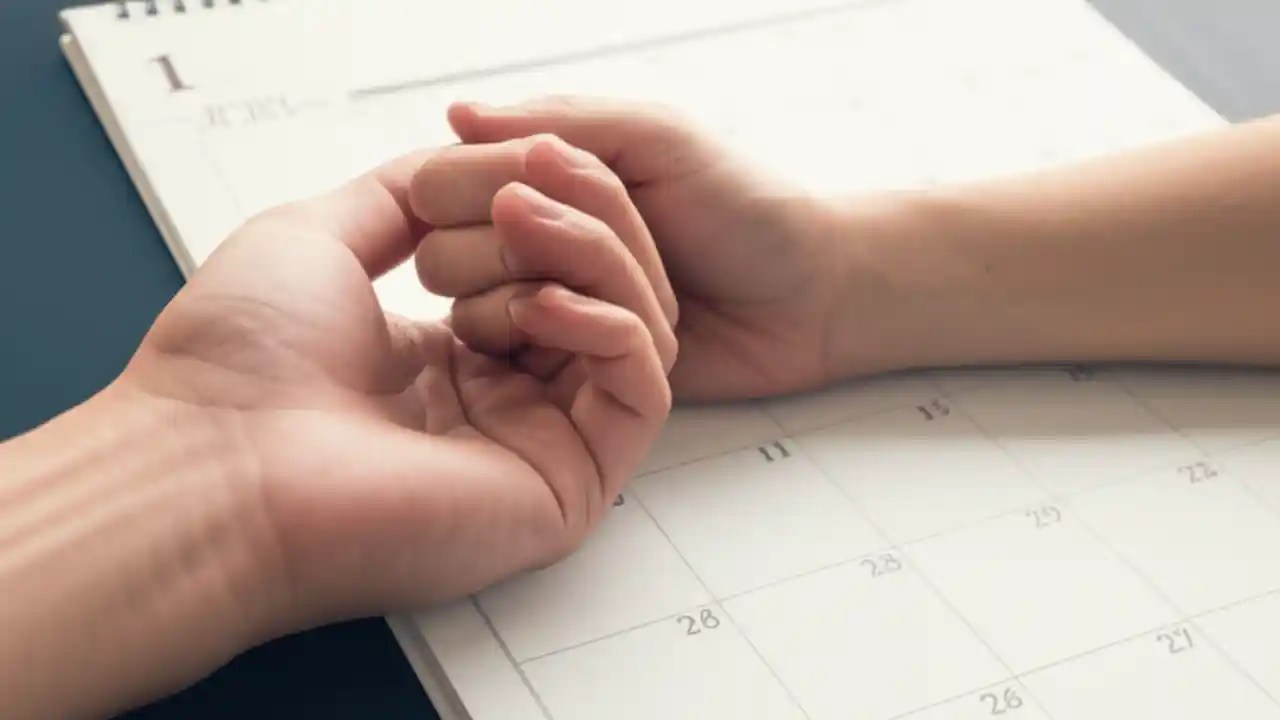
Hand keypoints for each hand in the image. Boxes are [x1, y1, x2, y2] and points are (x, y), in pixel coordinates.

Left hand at [126, 149, 672, 624]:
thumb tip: (476, 162)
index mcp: (452, 355)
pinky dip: (611, 324)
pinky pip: (641, 392)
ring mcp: (539, 444)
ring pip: (638, 330)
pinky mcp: (567, 488)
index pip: (554, 263)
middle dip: (584, 213)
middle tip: (538, 168)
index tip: (519, 152)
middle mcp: (504, 399)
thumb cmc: (239, 362)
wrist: (212, 466)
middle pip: (608, 289)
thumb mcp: (322, 235)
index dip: (550, 199)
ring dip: (597, 253)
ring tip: (524, 218)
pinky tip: (539, 302)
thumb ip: (409, 195)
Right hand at [432, 96, 867, 399]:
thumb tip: (458, 114)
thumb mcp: (657, 138)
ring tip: (613, 293)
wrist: (805, 299)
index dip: (484, 185)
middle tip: (602, 244)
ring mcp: (536, 302)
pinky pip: (500, 356)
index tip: (544, 186)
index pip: (443, 176)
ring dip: (541, 292)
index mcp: (539, 173)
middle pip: (444, 244)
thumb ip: (560, 121)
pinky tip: (595, 330)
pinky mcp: (557, 361)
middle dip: (526, 244)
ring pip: (462, 301)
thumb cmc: (742, 207)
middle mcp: (524, 238)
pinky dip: (547, 336)